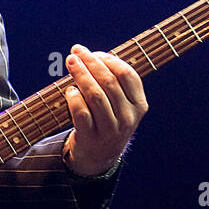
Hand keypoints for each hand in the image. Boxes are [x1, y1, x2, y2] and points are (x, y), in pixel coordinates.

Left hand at [63, 45, 147, 175]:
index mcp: (139, 105)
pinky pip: (82, 113)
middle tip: (76, 51)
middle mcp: (128, 117)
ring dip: (81, 75)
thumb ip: (112, 82)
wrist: (99, 157)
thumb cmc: (107, 120)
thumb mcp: (120, 105)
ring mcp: (110, 129)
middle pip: (109, 82)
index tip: (93, 52)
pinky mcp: (91, 138)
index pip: (127, 75)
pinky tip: (70, 90)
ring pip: (95, 95)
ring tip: (71, 63)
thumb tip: (90, 55)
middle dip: (91, 62)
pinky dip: (74, 98)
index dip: (109, 59)